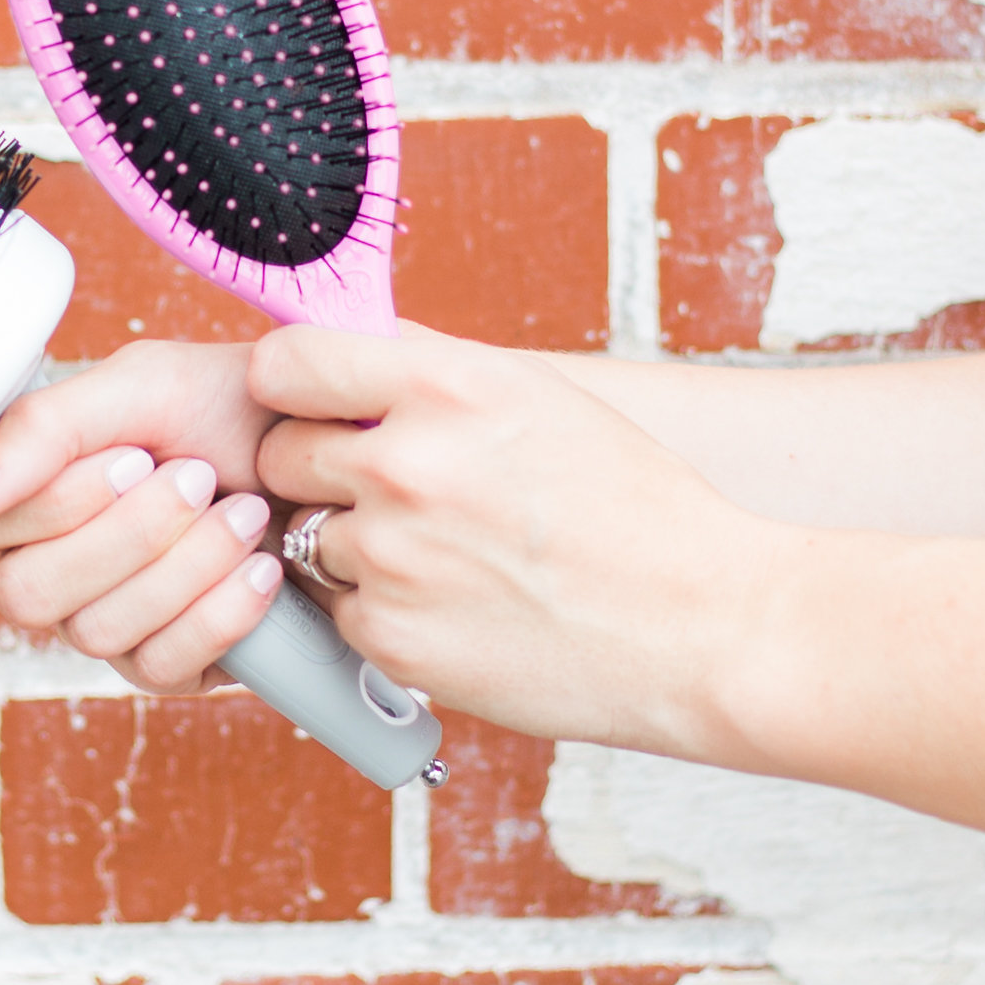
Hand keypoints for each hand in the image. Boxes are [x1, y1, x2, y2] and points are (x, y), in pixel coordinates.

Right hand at [0, 340, 285, 691]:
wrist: (337, 449)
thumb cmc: (233, 409)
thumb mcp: (142, 386)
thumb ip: (42, 429)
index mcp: (26, 497)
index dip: (45, 504)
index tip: (131, 456)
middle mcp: (53, 568)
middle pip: (25, 593)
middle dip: (129, 533)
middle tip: (198, 477)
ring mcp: (107, 623)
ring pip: (96, 631)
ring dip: (186, 564)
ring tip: (244, 510)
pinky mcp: (170, 665)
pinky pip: (161, 665)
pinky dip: (219, 611)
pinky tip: (261, 570)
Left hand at [252, 325, 785, 756]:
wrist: (703, 625)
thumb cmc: (635, 507)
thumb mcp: (542, 398)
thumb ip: (432, 371)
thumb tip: (344, 346)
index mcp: (445, 385)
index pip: (286, 363)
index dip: (291, 386)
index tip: (310, 404)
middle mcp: (405, 464)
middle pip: (281, 455)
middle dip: (320, 471)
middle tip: (397, 494)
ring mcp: (392, 557)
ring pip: (308, 539)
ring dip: (359, 549)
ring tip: (453, 559)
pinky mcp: (392, 638)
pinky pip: (342, 612)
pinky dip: (385, 612)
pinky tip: (461, 609)